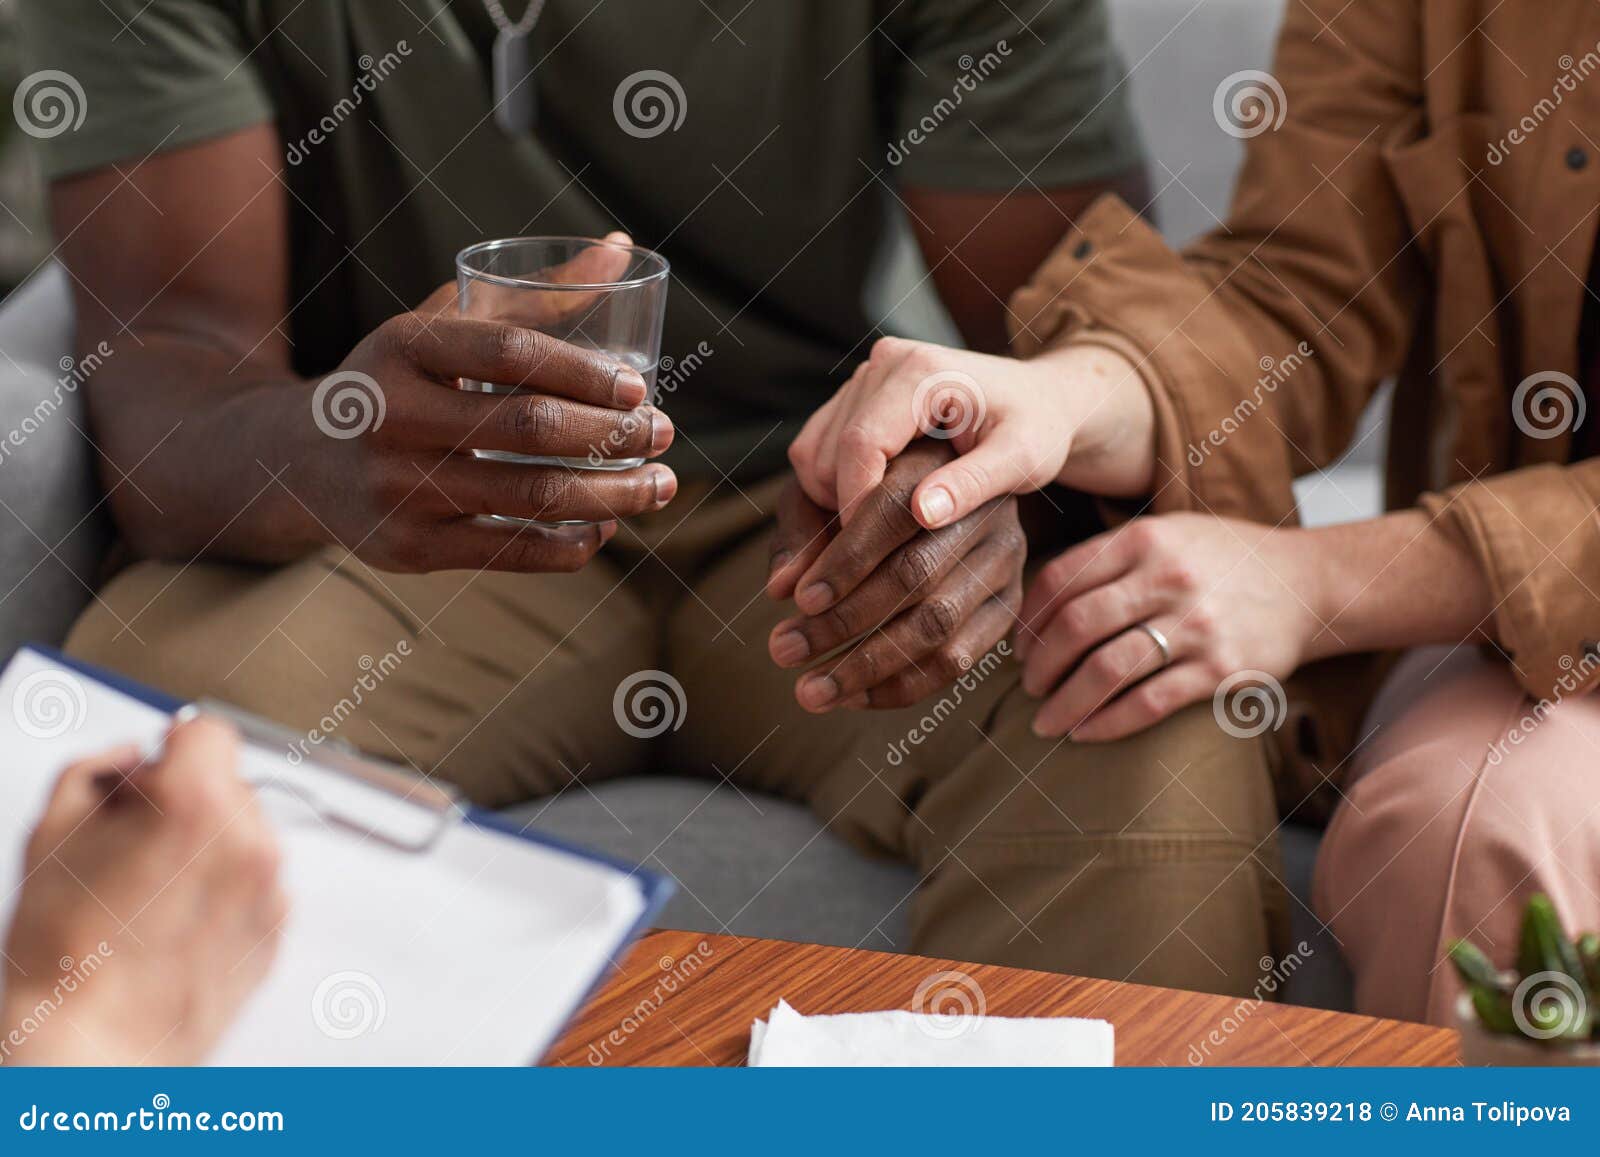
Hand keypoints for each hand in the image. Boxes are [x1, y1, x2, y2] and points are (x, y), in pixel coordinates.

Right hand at [1, 717, 286, 1065]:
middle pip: (227, 785)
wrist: (92, 1046)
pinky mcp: (277, 929)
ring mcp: (270, 889)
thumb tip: (130, 757)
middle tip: (135, 846)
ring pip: (243, 835)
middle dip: (185, 802)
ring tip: (149, 896)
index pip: (208, 730)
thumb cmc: (68, 955)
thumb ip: (97, 768)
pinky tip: (173, 923)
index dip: (171, 749)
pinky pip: (254, 884)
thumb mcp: (52, 831)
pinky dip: (223, 892)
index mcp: (198, 805)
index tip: (154, 773)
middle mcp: (249, 842)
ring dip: (207, 848)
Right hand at [284, 275, 675, 573]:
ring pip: (533, 495)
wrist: (295, 461)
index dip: (585, 372)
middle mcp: (394, 417)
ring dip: (614, 495)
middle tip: (665, 434)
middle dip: (615, 434)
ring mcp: (399, 488)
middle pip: (531, 428)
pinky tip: (606, 526)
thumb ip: (534, 295)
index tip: (639, 388)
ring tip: (658, 485)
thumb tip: (620, 247)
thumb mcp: (444, 327)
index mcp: (404, 347)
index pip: (511, 353)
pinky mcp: (409, 548)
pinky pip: (513, 552)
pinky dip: (572, 542)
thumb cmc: (397, 383)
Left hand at [767, 440, 1024, 710]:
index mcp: (935, 466)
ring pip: (937, 625)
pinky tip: (851, 697)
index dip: (845, 561)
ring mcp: (1002, 561)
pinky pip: (957, 662)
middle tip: (784, 651)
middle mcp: (981, 511)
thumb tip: (781, 588)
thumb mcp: (826, 489)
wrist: (942, 492)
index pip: (892, 512)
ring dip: (866, 666)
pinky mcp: (1006, 607)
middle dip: (842, 622)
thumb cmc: (864, 489)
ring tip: (809, 692)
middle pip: (915, 575)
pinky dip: (899, 687)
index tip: (799, 601)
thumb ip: (801, 530)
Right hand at [787, 337, 1154, 527]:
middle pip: (827, 451)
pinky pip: (818, 451)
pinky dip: (829, 492)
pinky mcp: (856, 397)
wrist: (1038, 398)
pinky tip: (861, 524)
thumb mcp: (1023, 460)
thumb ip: (975, 484)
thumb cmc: (1037, 429)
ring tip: (862, 548)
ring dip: (828, 505)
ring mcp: (865, 378)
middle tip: (860, 566)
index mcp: (921, 372)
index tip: (864, 559)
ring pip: (813, 454)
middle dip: (837, 512)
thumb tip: (923, 515)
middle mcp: (884, 364)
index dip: (856, 505)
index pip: (862, 444)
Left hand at [1017, 513, 1318, 740]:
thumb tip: (1037, 605)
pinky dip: (1106, 722)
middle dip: (1040, 666)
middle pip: (1075, 627)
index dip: (1028, 620)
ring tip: (1046, 720)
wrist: (1308, 584)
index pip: (1061, 580)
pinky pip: (1148, 703)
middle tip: (1028, 687)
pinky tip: (1085, 732)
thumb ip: (1108, 559)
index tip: (1018, 647)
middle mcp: (1167, 578)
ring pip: (1105, 670)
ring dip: (1064, 702)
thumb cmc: (1222, 560)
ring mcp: (1195, 625)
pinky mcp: (1220, 669)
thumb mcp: (1166, 534)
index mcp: (1144, 540)